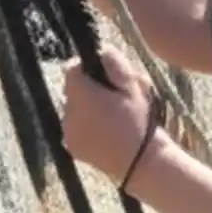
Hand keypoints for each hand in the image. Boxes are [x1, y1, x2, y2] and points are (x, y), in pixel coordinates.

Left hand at [61, 44, 160, 181]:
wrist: (143, 162)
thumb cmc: (141, 121)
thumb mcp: (133, 85)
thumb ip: (114, 62)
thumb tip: (101, 50)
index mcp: (81, 94)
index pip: (71, 69)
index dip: (86, 68)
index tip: (103, 76)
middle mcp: (68, 112)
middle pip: (72, 92)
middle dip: (88, 92)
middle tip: (112, 101)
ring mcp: (68, 132)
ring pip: (73, 111)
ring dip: (86, 111)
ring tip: (111, 120)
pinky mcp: (72, 148)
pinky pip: (75, 130)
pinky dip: (85, 129)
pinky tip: (105, 135)